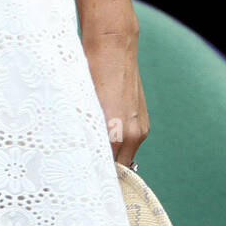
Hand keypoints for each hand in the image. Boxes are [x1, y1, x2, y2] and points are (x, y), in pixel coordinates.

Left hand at [83, 25, 149, 169]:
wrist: (112, 46)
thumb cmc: (90, 72)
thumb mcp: (82, 106)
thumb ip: (86, 133)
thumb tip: (82, 151)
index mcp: (117, 134)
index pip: (108, 171)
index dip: (96, 176)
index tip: (84, 180)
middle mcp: (133, 135)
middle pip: (119, 166)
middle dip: (105, 169)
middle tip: (85, 171)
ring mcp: (141, 127)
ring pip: (125, 153)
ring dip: (112, 154)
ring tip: (92, 152)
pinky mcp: (142, 118)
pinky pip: (129, 139)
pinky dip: (118, 141)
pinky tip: (102, 134)